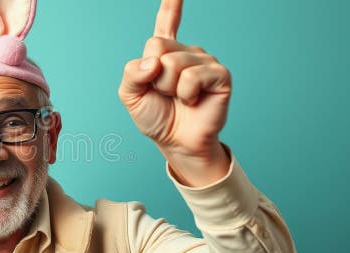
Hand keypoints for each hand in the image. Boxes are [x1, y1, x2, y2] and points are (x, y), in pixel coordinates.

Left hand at [118, 0, 230, 185]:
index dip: (171, 5)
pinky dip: (186, 93)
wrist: (176, 143)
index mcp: (164, 54)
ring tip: (179, 99)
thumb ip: (131, 73)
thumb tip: (152, 62)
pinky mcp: (219, 75)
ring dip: (169, 88)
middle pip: (157, 46)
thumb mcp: (131, 95)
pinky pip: (193, 76)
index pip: (166, 22)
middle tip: (164, 93)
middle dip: (153, 76)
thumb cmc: (156, 118)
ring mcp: (204, 61)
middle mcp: (185, 52)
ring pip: (173, 63)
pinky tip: (193, 101)